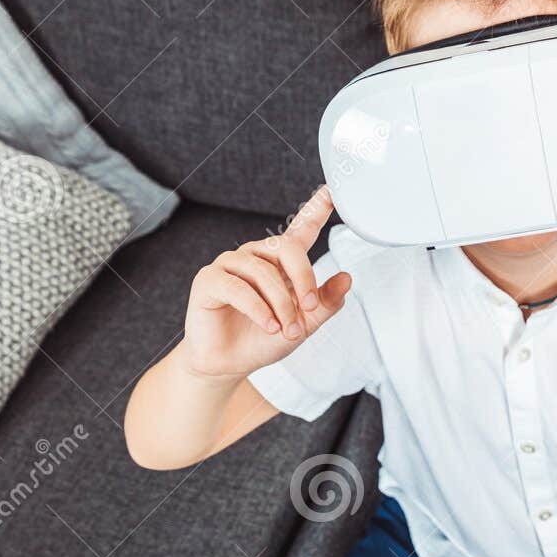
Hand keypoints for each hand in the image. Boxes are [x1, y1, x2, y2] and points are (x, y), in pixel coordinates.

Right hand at [182, 186, 352, 377]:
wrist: (228, 364)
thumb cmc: (261, 341)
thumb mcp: (302, 324)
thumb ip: (324, 303)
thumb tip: (347, 278)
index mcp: (278, 262)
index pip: (300, 229)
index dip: (316, 209)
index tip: (332, 191)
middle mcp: (254, 256)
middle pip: (285, 247)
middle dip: (304, 278)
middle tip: (310, 307)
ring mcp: (229, 265)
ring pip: (263, 271)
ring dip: (281, 303)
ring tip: (285, 328)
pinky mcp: (208, 280)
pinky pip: (237, 287)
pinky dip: (258, 309)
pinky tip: (268, 325)